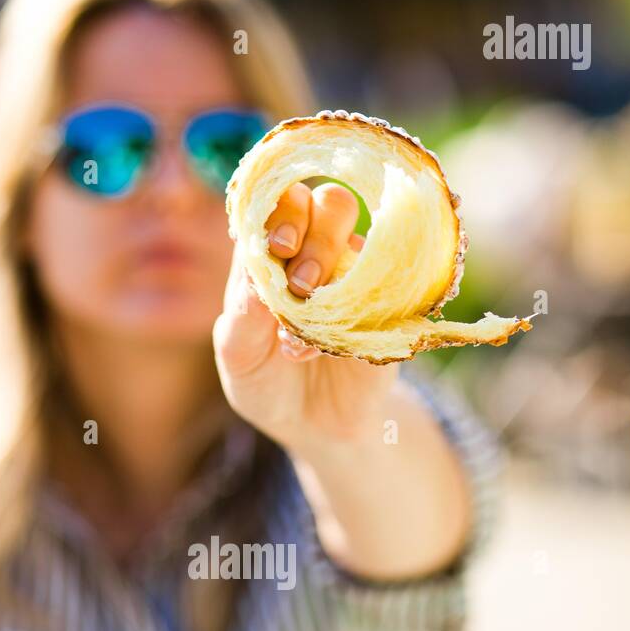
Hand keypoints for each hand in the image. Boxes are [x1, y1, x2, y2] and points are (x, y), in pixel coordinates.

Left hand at [213, 181, 398, 456]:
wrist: (313, 428)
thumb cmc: (266, 383)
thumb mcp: (238, 358)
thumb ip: (239, 316)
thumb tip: (255, 275)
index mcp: (273, 254)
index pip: (277, 202)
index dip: (275, 213)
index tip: (271, 247)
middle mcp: (318, 253)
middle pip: (331, 203)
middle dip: (312, 234)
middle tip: (296, 284)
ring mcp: (358, 278)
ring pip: (363, 236)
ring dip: (335, 269)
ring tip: (305, 324)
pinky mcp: (391, 308)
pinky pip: (391, 284)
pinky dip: (359, 309)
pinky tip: (328, 348)